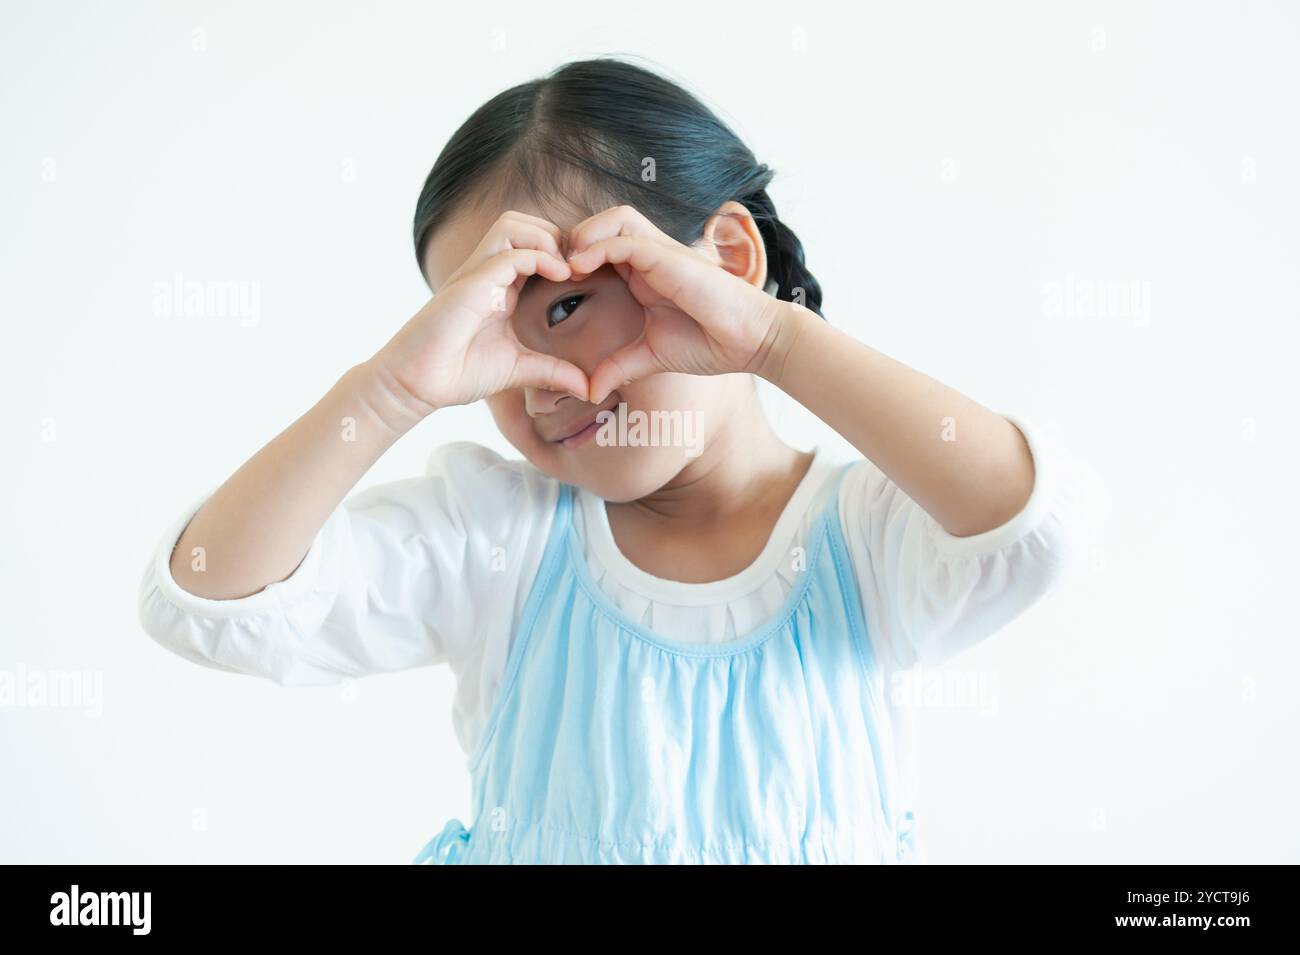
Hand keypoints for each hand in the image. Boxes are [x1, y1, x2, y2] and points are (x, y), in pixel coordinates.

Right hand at [374, 211, 586, 412]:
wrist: (416, 384)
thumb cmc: (458, 374)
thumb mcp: (519, 369)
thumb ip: (553, 370)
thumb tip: (587, 387)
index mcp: (498, 286)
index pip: (531, 246)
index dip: (561, 253)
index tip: (584, 277)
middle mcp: (486, 272)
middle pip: (522, 223)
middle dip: (556, 236)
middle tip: (578, 268)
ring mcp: (476, 274)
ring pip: (513, 225)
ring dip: (546, 239)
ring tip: (566, 270)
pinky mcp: (471, 284)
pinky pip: (509, 252)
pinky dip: (539, 256)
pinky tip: (559, 276)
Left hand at [563, 205, 786, 402]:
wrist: (750, 343)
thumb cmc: (709, 344)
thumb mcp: (650, 356)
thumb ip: (618, 366)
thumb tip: (589, 391)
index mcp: (644, 274)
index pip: (602, 247)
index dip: (574, 257)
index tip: (551, 282)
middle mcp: (652, 257)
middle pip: (605, 223)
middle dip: (574, 238)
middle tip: (552, 267)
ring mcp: (662, 254)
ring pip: (615, 220)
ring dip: (586, 235)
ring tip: (567, 264)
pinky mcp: (670, 257)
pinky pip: (627, 239)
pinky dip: (600, 246)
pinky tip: (581, 267)